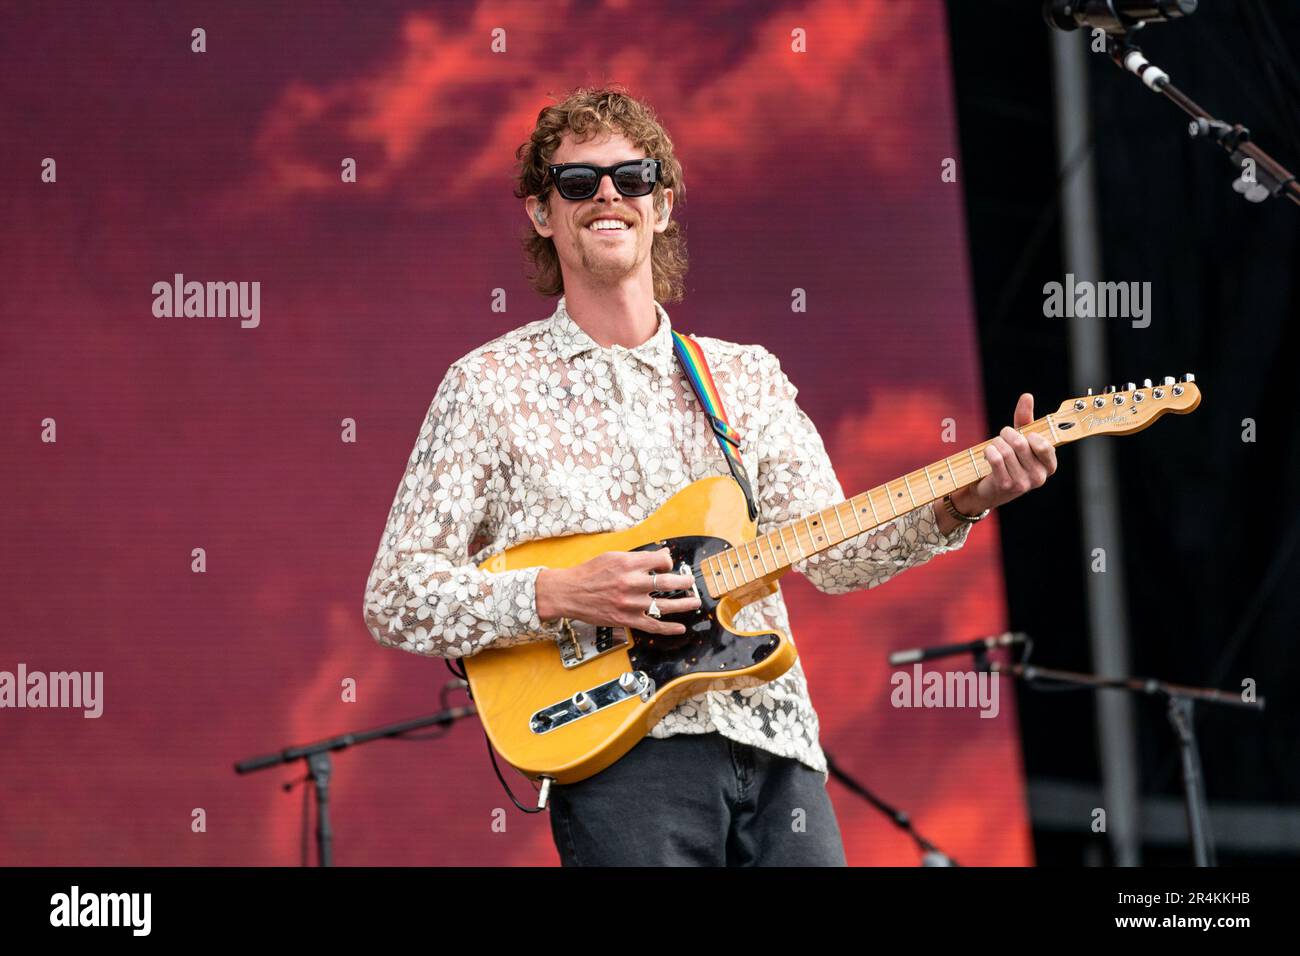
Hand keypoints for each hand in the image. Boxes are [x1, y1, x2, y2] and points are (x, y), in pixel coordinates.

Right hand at [535, 547, 700, 635]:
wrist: (568, 593)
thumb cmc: (588, 573)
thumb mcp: (611, 556)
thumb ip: (637, 557)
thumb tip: (661, 556)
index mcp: (628, 563)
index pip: (661, 561)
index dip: (668, 562)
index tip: (668, 565)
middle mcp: (631, 583)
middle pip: (667, 582)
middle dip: (684, 581)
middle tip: (691, 582)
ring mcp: (630, 603)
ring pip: (665, 605)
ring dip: (684, 604)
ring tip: (695, 601)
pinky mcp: (626, 620)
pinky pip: (652, 625)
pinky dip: (669, 628)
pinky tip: (680, 628)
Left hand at [953, 392, 1056, 514]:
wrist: (990, 488)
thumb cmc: (1010, 461)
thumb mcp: (1021, 439)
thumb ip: (1026, 418)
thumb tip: (1027, 396)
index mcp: (1049, 466)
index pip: (1045, 445)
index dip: (1030, 435)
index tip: (1023, 435)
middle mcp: (1039, 477)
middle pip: (1021, 444)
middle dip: (1008, 434)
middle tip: (1003, 436)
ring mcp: (1023, 484)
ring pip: (1006, 450)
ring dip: (996, 442)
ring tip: (995, 445)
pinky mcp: (1005, 485)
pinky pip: (995, 458)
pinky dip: (989, 450)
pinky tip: (988, 452)